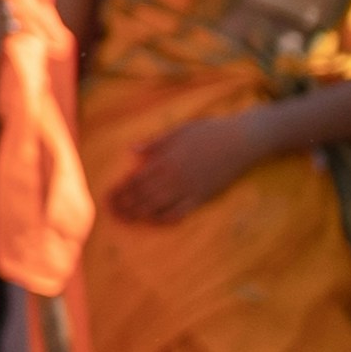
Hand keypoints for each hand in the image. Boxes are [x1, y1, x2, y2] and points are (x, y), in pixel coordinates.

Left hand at [105, 112, 262, 223]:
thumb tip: (131, 150)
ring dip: (138, 214)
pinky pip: (179, 213)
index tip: (107, 197)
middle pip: (141, 195)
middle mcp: (173, 177)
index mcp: (165, 159)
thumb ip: (155, 143)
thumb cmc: (210, 131)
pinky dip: (164, 219)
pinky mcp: (202, 197)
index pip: (134, 179)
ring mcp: (187, 189)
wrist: (243, 141)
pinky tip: (154, 220)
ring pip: (156, 206)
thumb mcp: (179, 131)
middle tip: (111, 212)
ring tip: (125, 219)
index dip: (119, 190)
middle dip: (124, 205)